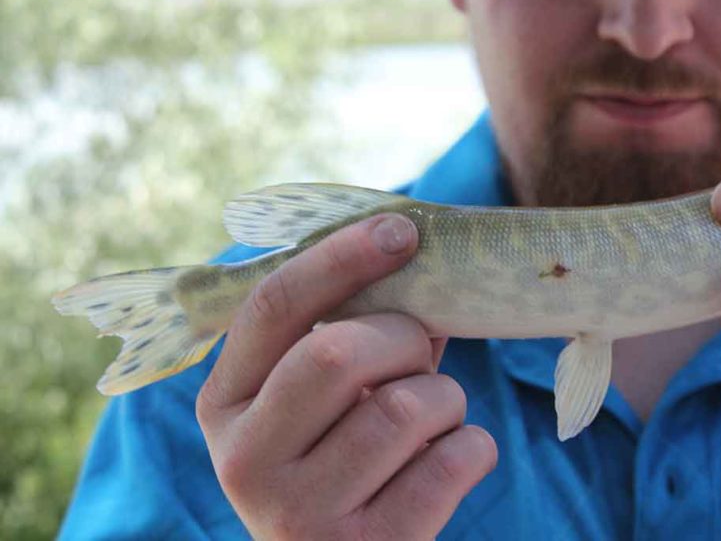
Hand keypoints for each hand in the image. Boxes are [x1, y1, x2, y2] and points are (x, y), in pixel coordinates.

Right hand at [195, 214, 497, 539]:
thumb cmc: (340, 463)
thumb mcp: (318, 404)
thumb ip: (352, 336)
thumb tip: (421, 260)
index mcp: (225, 405)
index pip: (273, 307)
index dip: (340, 257)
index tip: (402, 230)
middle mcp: (245, 462)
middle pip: (337, 352)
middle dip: (402, 338)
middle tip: (419, 357)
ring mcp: (299, 514)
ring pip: (405, 407)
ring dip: (444, 399)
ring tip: (432, 420)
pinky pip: (453, 461)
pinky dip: (473, 446)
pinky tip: (451, 460)